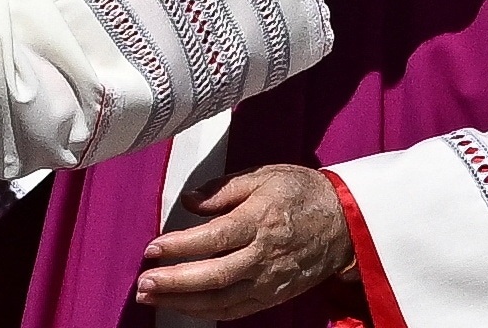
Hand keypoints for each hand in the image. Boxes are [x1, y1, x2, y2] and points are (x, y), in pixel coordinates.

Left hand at [135, 165, 353, 320]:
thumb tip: (189, 200)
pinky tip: (184, 306)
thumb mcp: (264, 175)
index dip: (180, 246)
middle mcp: (263, 256)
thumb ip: (223, 188)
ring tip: (151, 298)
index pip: (212, 239)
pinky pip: (236, 310)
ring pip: (221, 300)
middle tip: (143, 283)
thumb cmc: (300, 193)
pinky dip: (207, 312)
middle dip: (174, 283)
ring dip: (183, 302)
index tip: (151, 249)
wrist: (344, 223)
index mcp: (259, 221)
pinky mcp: (273, 296)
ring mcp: (269, 281)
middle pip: (213, 276)